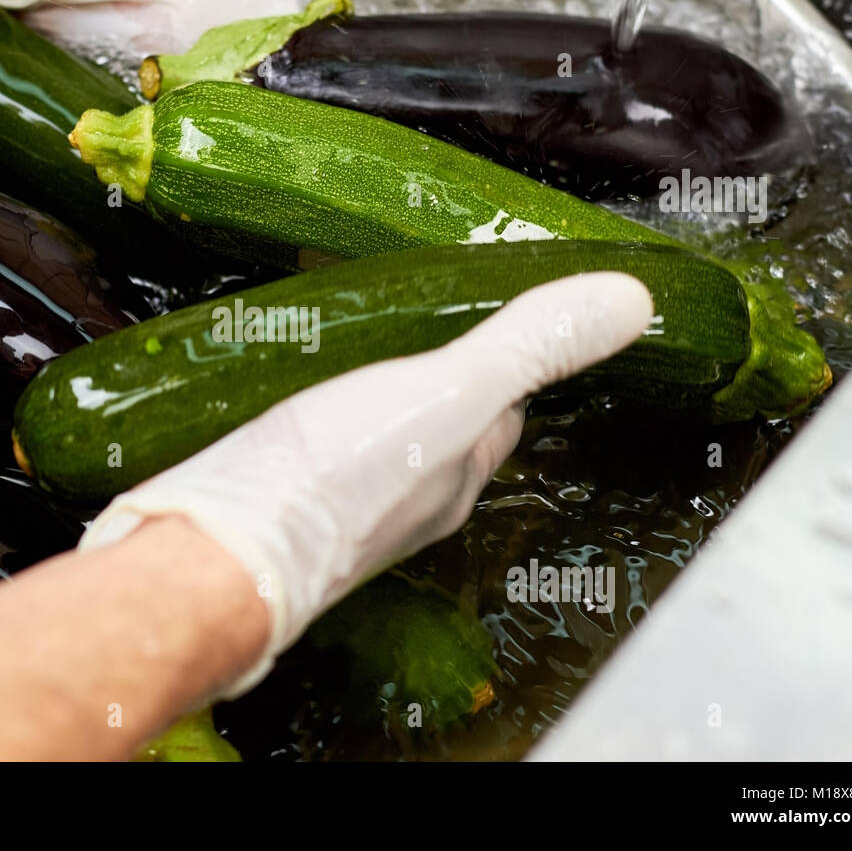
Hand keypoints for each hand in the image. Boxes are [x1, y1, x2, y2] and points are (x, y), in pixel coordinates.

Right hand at [78, 271, 653, 695]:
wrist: (217, 550)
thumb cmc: (335, 483)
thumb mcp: (448, 394)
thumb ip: (528, 347)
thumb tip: (633, 302)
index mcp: (457, 473)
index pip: (506, 412)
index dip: (515, 362)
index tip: (510, 313)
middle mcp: (408, 494)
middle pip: (444, 424)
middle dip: (445, 372)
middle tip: (431, 312)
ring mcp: (342, 495)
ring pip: (379, 430)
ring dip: (379, 385)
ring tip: (363, 330)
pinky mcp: (281, 487)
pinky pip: (317, 434)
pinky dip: (320, 400)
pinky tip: (296, 374)